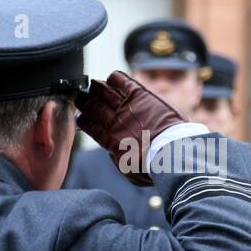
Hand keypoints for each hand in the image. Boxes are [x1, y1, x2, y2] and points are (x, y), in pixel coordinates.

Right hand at [74, 71, 185, 186]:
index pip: (92, 127)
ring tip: (92, 85)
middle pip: (94, 107)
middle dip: (85, 102)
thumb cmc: (153, 167)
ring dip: (97, 88)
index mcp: (111, 142)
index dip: (85, 120)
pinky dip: (116, 78)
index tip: (81, 117)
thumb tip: (114, 151)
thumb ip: (119, 160)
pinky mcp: (140, 95)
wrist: (170, 153)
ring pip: (104, 92)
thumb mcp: (130, 172)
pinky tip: (112, 78)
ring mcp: (126, 107)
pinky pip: (122, 81)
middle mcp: (115, 122)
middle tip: (80, 97)